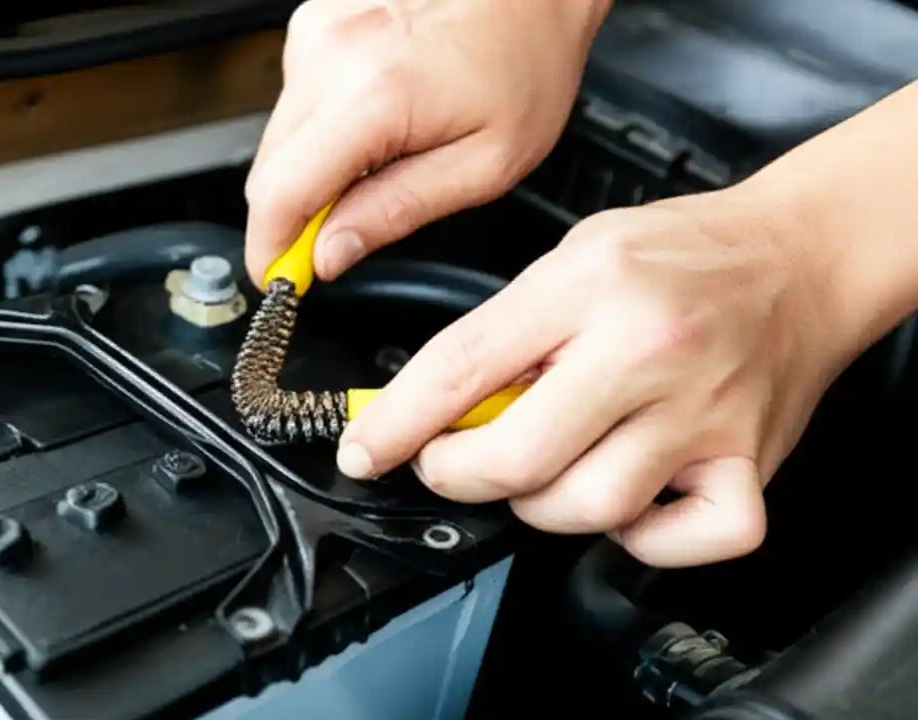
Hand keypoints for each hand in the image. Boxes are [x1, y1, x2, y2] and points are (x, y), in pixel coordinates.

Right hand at [244, 0, 610, 286]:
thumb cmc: (525, 61)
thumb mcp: (482, 166)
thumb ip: (395, 212)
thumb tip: (330, 254)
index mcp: (372, 95)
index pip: (278, 194)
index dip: (270, 250)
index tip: (281, 279)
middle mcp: (331, 53)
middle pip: (268, 170)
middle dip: (296, 215)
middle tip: (342, 235)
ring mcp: (317, 31)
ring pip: (279, 138)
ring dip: (313, 168)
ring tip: (382, 157)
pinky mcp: (316, 22)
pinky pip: (296, 101)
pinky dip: (323, 128)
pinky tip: (376, 119)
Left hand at [335, 188, 855, 567]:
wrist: (803, 255)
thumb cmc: (682, 253)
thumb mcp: (573, 256)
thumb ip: (505, 329)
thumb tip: (434, 406)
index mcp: (591, 285)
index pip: (462, 368)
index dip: (395, 423)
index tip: (364, 450)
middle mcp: (649, 350)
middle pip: (518, 457)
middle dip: (455, 474)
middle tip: (447, 461)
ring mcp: (704, 413)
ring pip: (588, 507)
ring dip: (538, 505)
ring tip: (539, 468)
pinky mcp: (749, 462)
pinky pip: (680, 539)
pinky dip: (640, 538)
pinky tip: (625, 499)